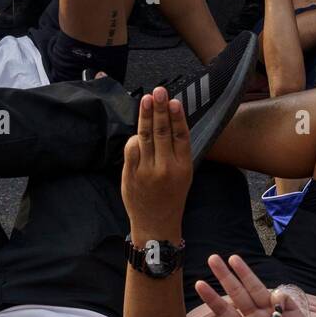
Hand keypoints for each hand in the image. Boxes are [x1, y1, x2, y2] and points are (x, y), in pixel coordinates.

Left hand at [121, 86, 189, 246]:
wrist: (156, 225)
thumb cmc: (171, 197)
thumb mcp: (183, 175)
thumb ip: (175, 152)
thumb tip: (166, 121)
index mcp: (183, 167)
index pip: (180, 136)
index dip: (177, 117)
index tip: (173, 101)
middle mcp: (165, 168)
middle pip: (162, 132)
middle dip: (159, 109)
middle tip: (158, 91)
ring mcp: (146, 172)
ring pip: (145, 138)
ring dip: (145, 116)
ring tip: (146, 99)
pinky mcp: (131, 175)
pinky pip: (131, 150)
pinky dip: (135, 138)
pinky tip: (138, 129)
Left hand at [196, 252, 315, 316]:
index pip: (224, 313)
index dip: (212, 298)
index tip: (199, 284)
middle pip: (237, 295)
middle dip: (226, 277)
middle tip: (213, 259)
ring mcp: (273, 315)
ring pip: (257, 290)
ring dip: (246, 275)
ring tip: (234, 259)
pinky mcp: (292, 314)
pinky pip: (282, 299)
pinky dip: (278, 296)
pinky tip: (276, 299)